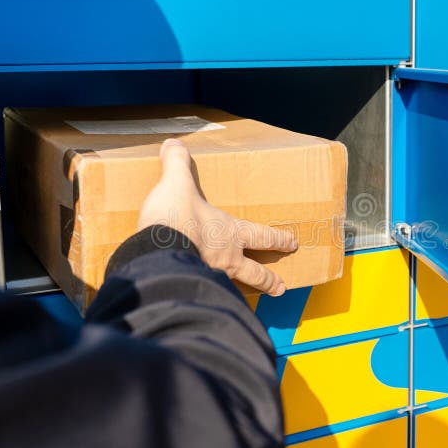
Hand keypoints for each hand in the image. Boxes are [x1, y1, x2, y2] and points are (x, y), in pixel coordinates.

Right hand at [137, 139, 296, 295]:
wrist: (155, 251)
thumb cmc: (175, 218)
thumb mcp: (176, 183)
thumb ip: (176, 163)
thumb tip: (173, 143)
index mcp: (229, 232)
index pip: (262, 235)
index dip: (278, 238)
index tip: (292, 243)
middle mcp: (226, 258)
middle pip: (255, 272)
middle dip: (268, 279)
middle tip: (280, 288)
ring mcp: (210, 277)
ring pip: (234, 287)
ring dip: (242, 294)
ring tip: (246, 304)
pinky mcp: (191, 288)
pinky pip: (207, 294)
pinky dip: (210, 298)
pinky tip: (206, 302)